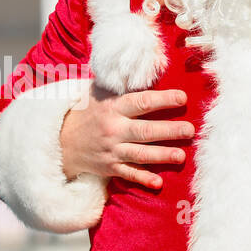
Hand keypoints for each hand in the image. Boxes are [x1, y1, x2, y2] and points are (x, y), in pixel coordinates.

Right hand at [59, 86, 193, 189]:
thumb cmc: (86, 112)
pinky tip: (158, 183)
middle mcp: (113, 129)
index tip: (183, 97)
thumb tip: (141, 66)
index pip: (142, 102)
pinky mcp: (110, 167)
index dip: (163, 100)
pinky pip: (128, 174)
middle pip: (145, 130)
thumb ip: (119, 84)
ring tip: (181, 155)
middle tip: (190, 130)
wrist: (61, 140)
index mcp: (113, 107)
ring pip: (140, 153)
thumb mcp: (97, 92)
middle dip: (170, 131)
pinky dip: (142, 179)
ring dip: (162, 155)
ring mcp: (111, 150)